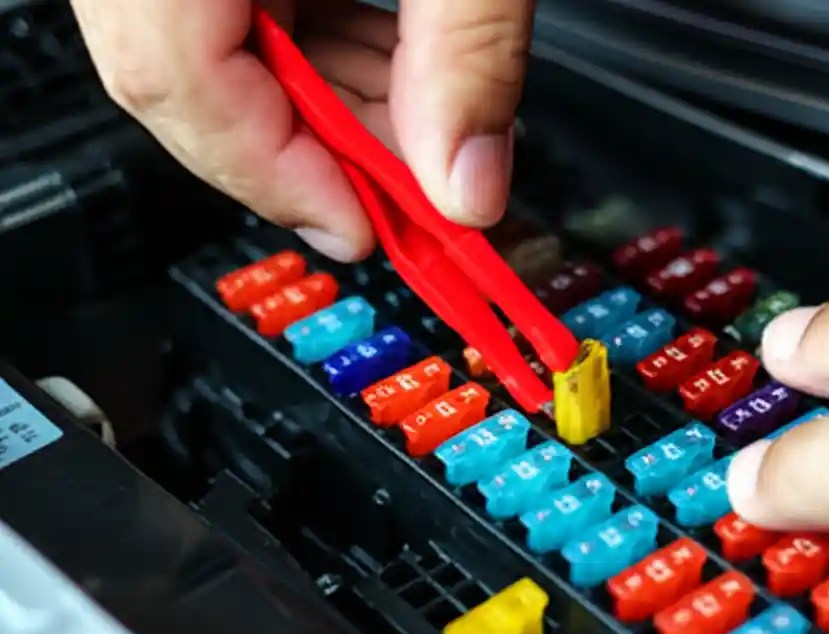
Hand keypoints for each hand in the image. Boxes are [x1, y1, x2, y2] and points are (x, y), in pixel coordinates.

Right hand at [70, 0, 532, 259]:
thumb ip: (467, 48)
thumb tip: (467, 185)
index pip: (173, 79)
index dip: (278, 177)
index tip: (372, 228)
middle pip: (190, 80)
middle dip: (321, 154)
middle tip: (414, 195)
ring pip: (215, 49)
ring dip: (334, 107)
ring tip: (426, 129)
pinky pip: (237, 4)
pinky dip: (322, 48)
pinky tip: (398, 64)